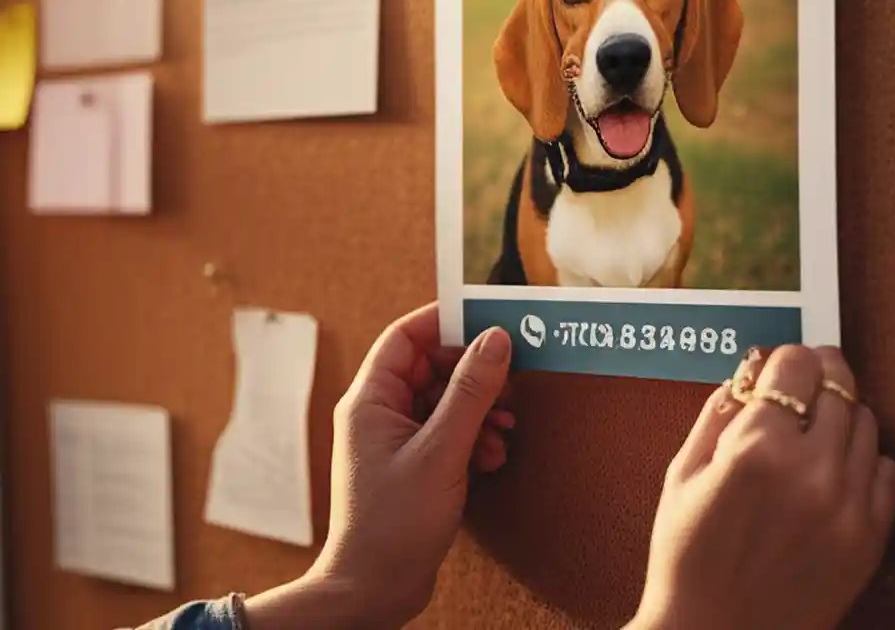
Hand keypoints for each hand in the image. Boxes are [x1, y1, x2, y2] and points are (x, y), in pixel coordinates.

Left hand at [245, 304, 513, 629]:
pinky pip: (447, 432)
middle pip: (431, 368)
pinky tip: (491, 457)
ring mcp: (395, 440)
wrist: (374, 589)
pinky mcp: (412, 465)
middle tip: (510, 381)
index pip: (406, 337)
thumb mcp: (441, 451)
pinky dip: (474, 438)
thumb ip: (471, 392)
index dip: (445, 322)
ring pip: (445, 401)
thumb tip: (496, 340)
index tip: (488, 320)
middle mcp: (378, 413)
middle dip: (474, 375)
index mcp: (370, 400)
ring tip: (503, 430)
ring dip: (480, 411)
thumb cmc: (393, 524)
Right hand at [630, 346, 894, 629]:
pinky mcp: (870, 539)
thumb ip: (718, 411)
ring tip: (813, 436)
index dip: (785, 360)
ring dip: (841, 418)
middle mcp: (811, 471)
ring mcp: (848, 506)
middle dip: (819, 375)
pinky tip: (833, 474)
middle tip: (805, 384)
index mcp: (757, 449)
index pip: (797, 364)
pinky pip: (886, 470)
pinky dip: (862, 462)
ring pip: (867, 422)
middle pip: (839, 385)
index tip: (780, 369)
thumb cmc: (686, 558)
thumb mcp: (683, 474)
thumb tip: (751, 368)